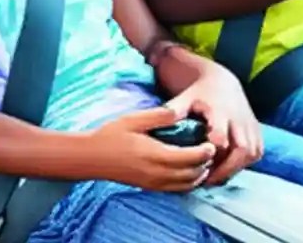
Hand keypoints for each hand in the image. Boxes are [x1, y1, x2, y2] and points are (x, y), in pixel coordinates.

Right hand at [87, 107, 216, 191]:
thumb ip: (158, 116)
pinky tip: (189, 172)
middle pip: (193, 173)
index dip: (205, 152)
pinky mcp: (150, 187)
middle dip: (206, 163)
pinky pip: (176, 190)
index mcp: (156, 155)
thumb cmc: (110, 136)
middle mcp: (157, 173)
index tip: (211, 143)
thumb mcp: (133, 120)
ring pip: (187, 185)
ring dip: (199, 174)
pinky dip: (188, 183)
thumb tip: (179, 112)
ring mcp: (154, 183)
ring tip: (203, 161)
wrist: (92, 157)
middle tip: (211, 151)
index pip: (190, 157)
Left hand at [163, 62, 262, 185]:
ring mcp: (250, 125)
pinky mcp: (256, 131)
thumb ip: (173, 110)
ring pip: (252, 153)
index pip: (222, 134)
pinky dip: (244, 164)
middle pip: (242, 150)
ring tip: (216, 177)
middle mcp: (239, 118)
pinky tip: (227, 169)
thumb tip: (158, 122)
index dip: (214, 151)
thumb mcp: (184, 98)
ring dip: (236, 168)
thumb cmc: (198, 93)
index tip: (201, 162)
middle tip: (208, 181)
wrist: (222, 82)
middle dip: (227, 168)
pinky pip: (256, 152)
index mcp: (220, 110)